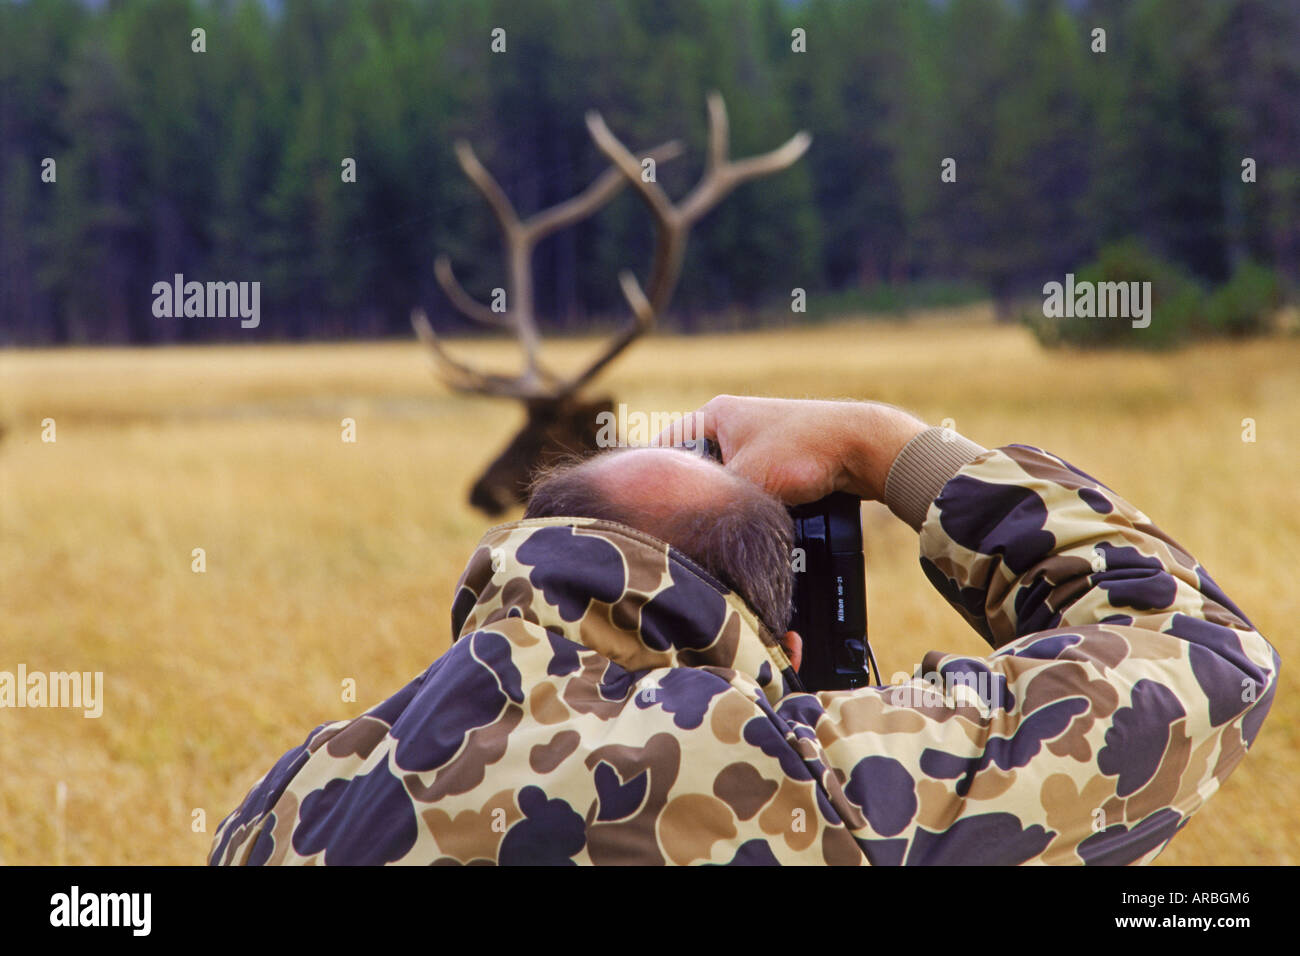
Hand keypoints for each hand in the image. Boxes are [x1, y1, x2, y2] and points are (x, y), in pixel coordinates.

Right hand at [654, 395, 927, 503]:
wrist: (864, 447)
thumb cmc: (804, 452)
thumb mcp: (747, 480)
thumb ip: (712, 501)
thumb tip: (688, 529)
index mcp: (715, 414)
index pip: (666, 446)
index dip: (656, 478)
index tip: (648, 509)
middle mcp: (731, 422)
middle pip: (694, 466)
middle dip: (692, 494)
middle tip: (682, 525)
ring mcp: (755, 439)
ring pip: (721, 479)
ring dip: (721, 501)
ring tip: (713, 526)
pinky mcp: (776, 458)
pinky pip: (746, 484)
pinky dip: (743, 501)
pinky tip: (741, 523)